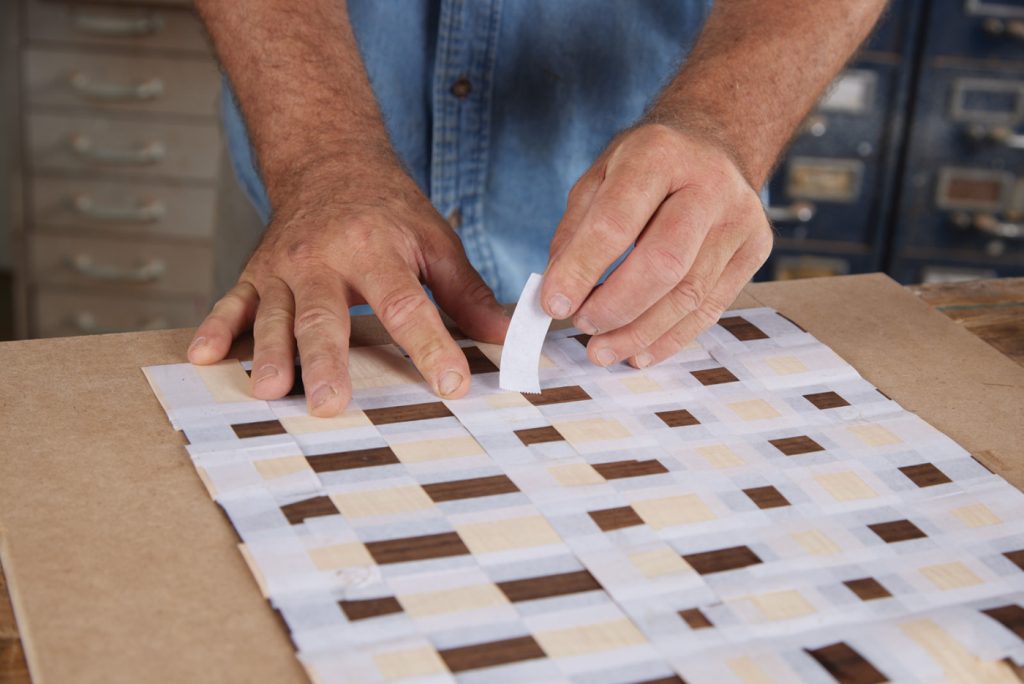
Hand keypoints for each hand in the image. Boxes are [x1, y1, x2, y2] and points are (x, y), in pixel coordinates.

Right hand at [187, 156, 508, 415]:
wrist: (330, 161)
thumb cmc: (389, 209)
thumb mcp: (434, 240)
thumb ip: (466, 292)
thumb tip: (505, 336)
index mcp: (376, 250)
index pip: (405, 304)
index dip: (429, 345)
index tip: (451, 384)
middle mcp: (325, 259)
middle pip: (326, 316)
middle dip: (327, 361)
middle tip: (331, 404)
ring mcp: (284, 268)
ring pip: (275, 316)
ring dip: (270, 353)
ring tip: (269, 391)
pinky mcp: (256, 274)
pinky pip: (233, 303)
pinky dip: (216, 328)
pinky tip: (201, 357)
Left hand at [541, 123, 772, 367]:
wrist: (713, 146)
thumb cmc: (646, 168)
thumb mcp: (599, 177)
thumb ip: (575, 232)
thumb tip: (558, 296)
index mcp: (658, 154)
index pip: (616, 223)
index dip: (581, 270)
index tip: (553, 305)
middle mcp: (709, 184)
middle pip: (663, 264)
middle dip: (616, 307)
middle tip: (583, 327)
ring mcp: (740, 218)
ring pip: (689, 294)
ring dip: (639, 332)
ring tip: (602, 349)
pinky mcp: (755, 249)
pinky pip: (710, 308)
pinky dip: (670, 338)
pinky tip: (639, 351)